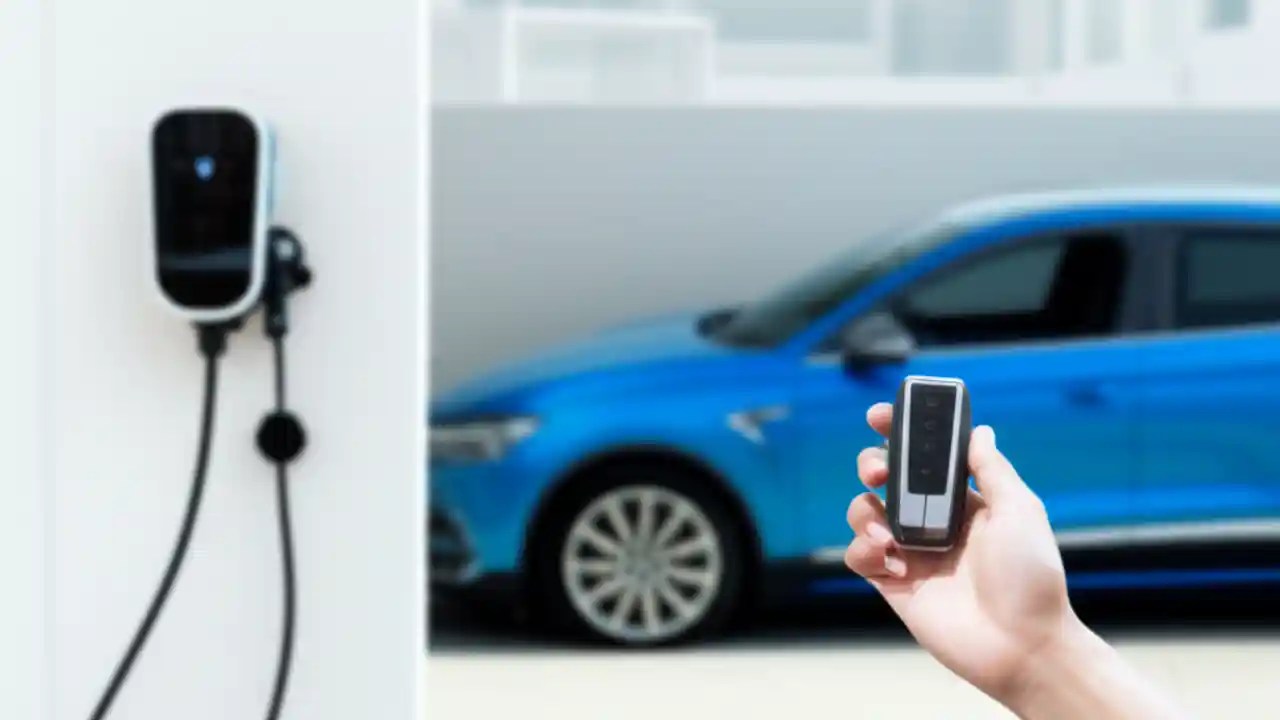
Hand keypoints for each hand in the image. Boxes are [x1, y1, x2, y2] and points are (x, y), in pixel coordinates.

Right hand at [843, 403, 1076, 703]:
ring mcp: (909, 552)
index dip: (900, 434)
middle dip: (872, 464)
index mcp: (963, 501)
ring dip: (864, 512)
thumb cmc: (1031, 580)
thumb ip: (993, 470)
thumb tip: (980, 431)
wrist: (1021, 645)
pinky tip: (891, 562)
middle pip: (885, 478)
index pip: (926, 458)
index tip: (880, 416)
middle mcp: (932, 522)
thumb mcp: (1020, 512)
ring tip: (886, 534)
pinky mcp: (892, 583)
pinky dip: (864, 551)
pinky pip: (858, 555)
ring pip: (863, 511)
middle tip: (878, 471)